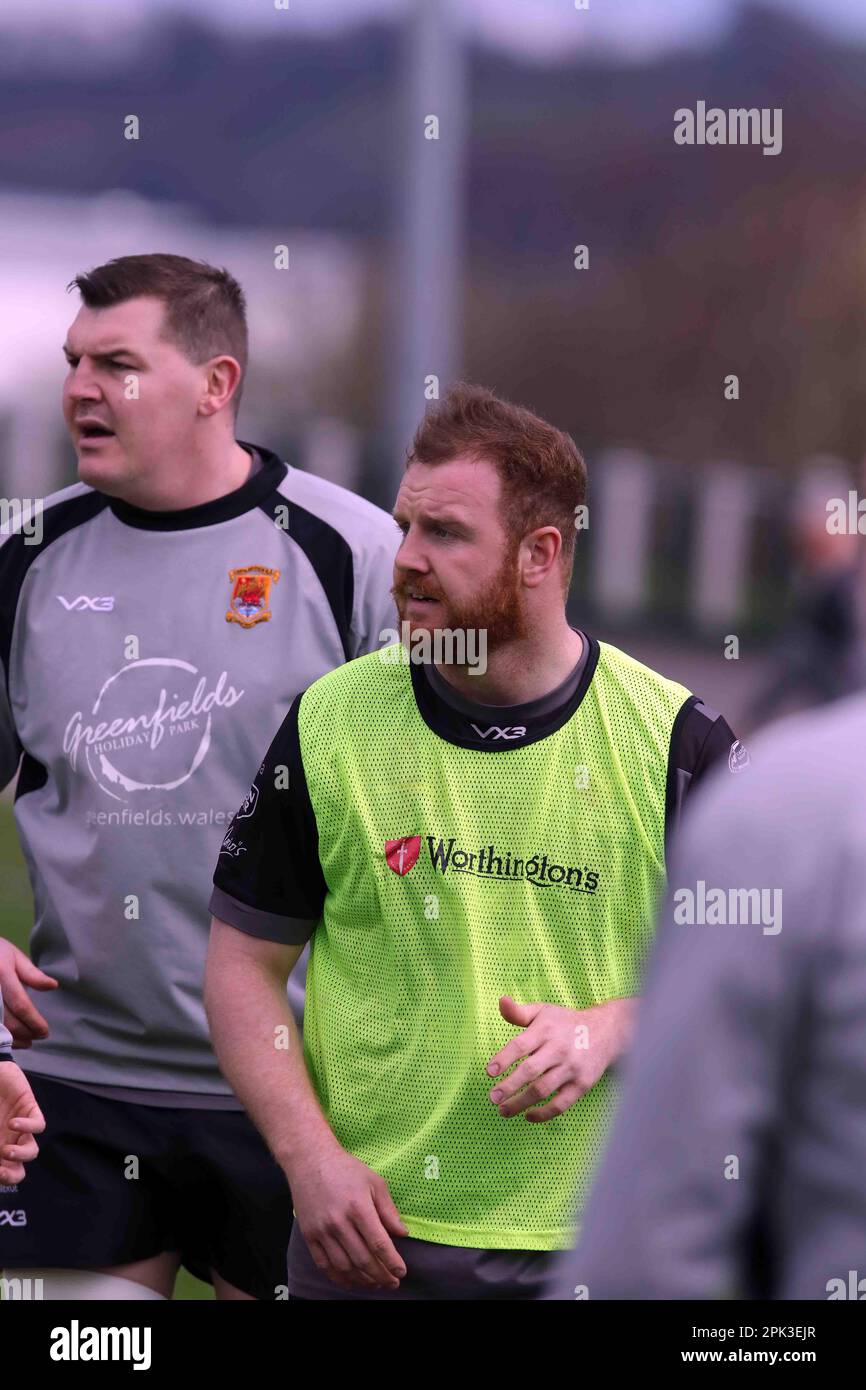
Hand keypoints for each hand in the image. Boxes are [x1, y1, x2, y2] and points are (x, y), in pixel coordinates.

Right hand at [0, 939, 58, 1046]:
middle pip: (8, 1021)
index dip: (34, 1021)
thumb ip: (32, 974)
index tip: (45, 1031)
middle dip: (26, 1032)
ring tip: (27, 1041)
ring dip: (13, 1039)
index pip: (20, 1004)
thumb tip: (53, 986)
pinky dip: (0, 1038)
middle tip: (39, 1036)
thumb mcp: (13, 956)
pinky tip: (9, 1039)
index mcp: (2, 973)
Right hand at [0, 1063, 45, 1183]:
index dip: (0, 1178)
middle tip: (1, 1172)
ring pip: (31, 1151)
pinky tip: (12, 1123)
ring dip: (20, 1155)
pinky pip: (38, 1125)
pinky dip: (27, 1127)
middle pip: (18, 1171)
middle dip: (11, 1176)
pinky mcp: (30, 1109)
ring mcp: (20, 1129)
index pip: (2, 1173)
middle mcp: (8, 1142)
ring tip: (6, 1151)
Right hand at [288, 1142, 409, 1291]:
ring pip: (344, 1266)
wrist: (310, 1161)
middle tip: (392, 1283)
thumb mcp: (374, 1182)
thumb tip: (402, 1234)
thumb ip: (389, 1210)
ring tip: (375, 1284)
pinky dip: (338, 1278)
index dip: (392, 1262)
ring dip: (362, 1280)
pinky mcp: (309, 1236)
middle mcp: (339, 1222)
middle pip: (363, 1259)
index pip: (379, 1244)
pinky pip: (324, 1264)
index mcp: (359, 1207)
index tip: (402, 1272)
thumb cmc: (346, 1169)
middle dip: (381, 1276)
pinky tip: (351, 1281)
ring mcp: (322, 1231)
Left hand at [485, 995, 637, 1122]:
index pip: (520, 1045)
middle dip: (509, 1086)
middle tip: (492, 1098)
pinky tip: (528, 1116)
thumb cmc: (565, 1023)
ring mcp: (571, 1068)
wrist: (606, 1031)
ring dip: (521, 1103)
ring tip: (503, 1110)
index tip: (489, 1072)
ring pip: (543, 1090)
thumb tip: (501, 1001)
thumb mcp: (543, 1011)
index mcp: (545, 1030)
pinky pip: (561, 1104)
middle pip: (530, 1070)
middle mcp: (558, 1049)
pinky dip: (544, 1114)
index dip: (504, 1058)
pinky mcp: (582, 1085)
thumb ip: (518, 1012)